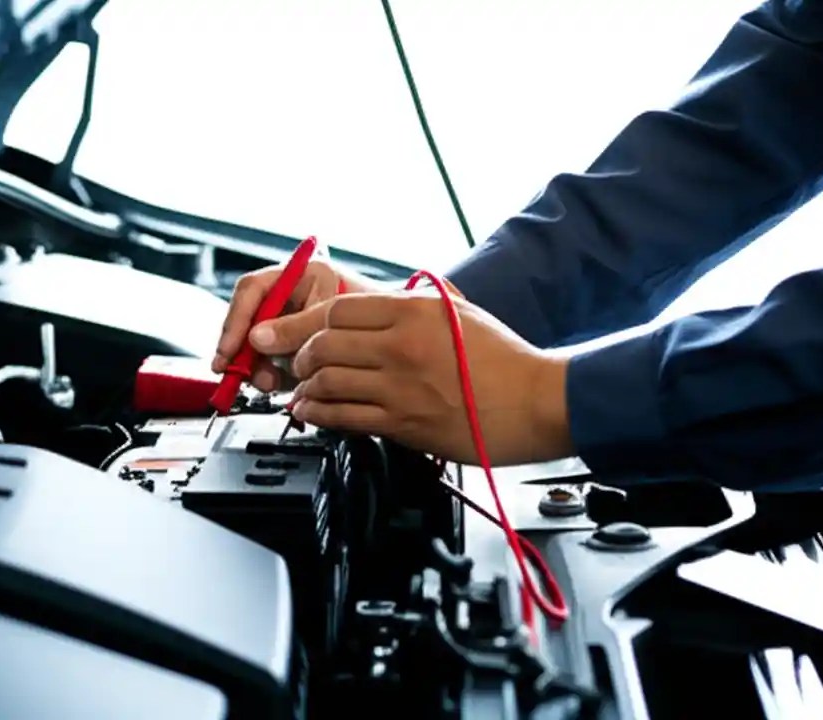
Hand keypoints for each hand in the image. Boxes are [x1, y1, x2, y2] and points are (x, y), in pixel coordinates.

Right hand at [213, 258, 377, 390]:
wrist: (400, 344)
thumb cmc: (378, 321)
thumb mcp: (330, 321)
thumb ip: (294, 330)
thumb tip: (256, 340)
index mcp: (305, 274)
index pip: (252, 290)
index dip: (236, 321)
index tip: (229, 351)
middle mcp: (296, 293)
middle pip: (250, 319)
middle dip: (244, 350)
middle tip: (243, 375)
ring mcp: (295, 319)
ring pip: (257, 344)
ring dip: (257, 367)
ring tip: (269, 383)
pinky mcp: (298, 345)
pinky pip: (272, 359)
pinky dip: (271, 374)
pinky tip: (278, 383)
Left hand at [252, 291, 574, 465]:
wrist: (536, 401)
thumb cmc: (503, 359)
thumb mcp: (458, 310)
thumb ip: (412, 303)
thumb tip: (373, 304)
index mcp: (414, 311)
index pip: (337, 309)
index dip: (303, 321)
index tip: (286, 328)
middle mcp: (402, 346)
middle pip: (322, 344)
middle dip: (295, 353)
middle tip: (290, 360)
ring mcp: (400, 387)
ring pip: (327, 381)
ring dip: (304, 385)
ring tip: (299, 388)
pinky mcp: (403, 423)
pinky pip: (344, 417)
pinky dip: (319, 413)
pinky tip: (311, 410)